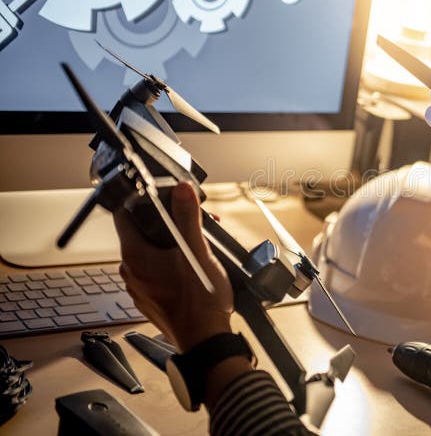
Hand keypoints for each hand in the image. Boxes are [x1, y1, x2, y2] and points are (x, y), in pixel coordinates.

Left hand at [113, 182, 233, 352]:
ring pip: (151, 252)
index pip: (124, 216)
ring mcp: (140, 287)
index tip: (162, 198)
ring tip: (199, 246)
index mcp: (135, 257)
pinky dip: (172, 264)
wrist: (206, 341)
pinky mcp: (151, 298)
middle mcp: (131, 272)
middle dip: (168, 223)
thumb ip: (188, 218)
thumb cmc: (200, 303)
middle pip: (142, 233)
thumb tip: (181, 191)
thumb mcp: (198, 252)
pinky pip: (157, 271)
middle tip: (193, 223)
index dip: (143, 202)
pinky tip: (194, 267)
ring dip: (173, 244)